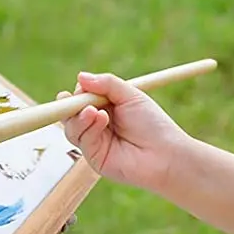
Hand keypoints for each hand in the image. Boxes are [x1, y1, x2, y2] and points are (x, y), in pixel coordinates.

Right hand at [60, 71, 190, 193]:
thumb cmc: (152, 124)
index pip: (82, 98)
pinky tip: (101, 119)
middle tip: (69, 98)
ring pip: (71, 127)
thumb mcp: (130, 95)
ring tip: (93, 110)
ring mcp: (95, 142)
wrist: (164, 154)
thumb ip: (106, 83)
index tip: (81, 86)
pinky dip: (88, 126)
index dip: (78, 93)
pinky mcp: (93, 156)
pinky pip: (81, 139)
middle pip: (70, 114)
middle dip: (68, 105)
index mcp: (106, 108)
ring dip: (79, 116)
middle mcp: (97, 125)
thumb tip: (80, 76)